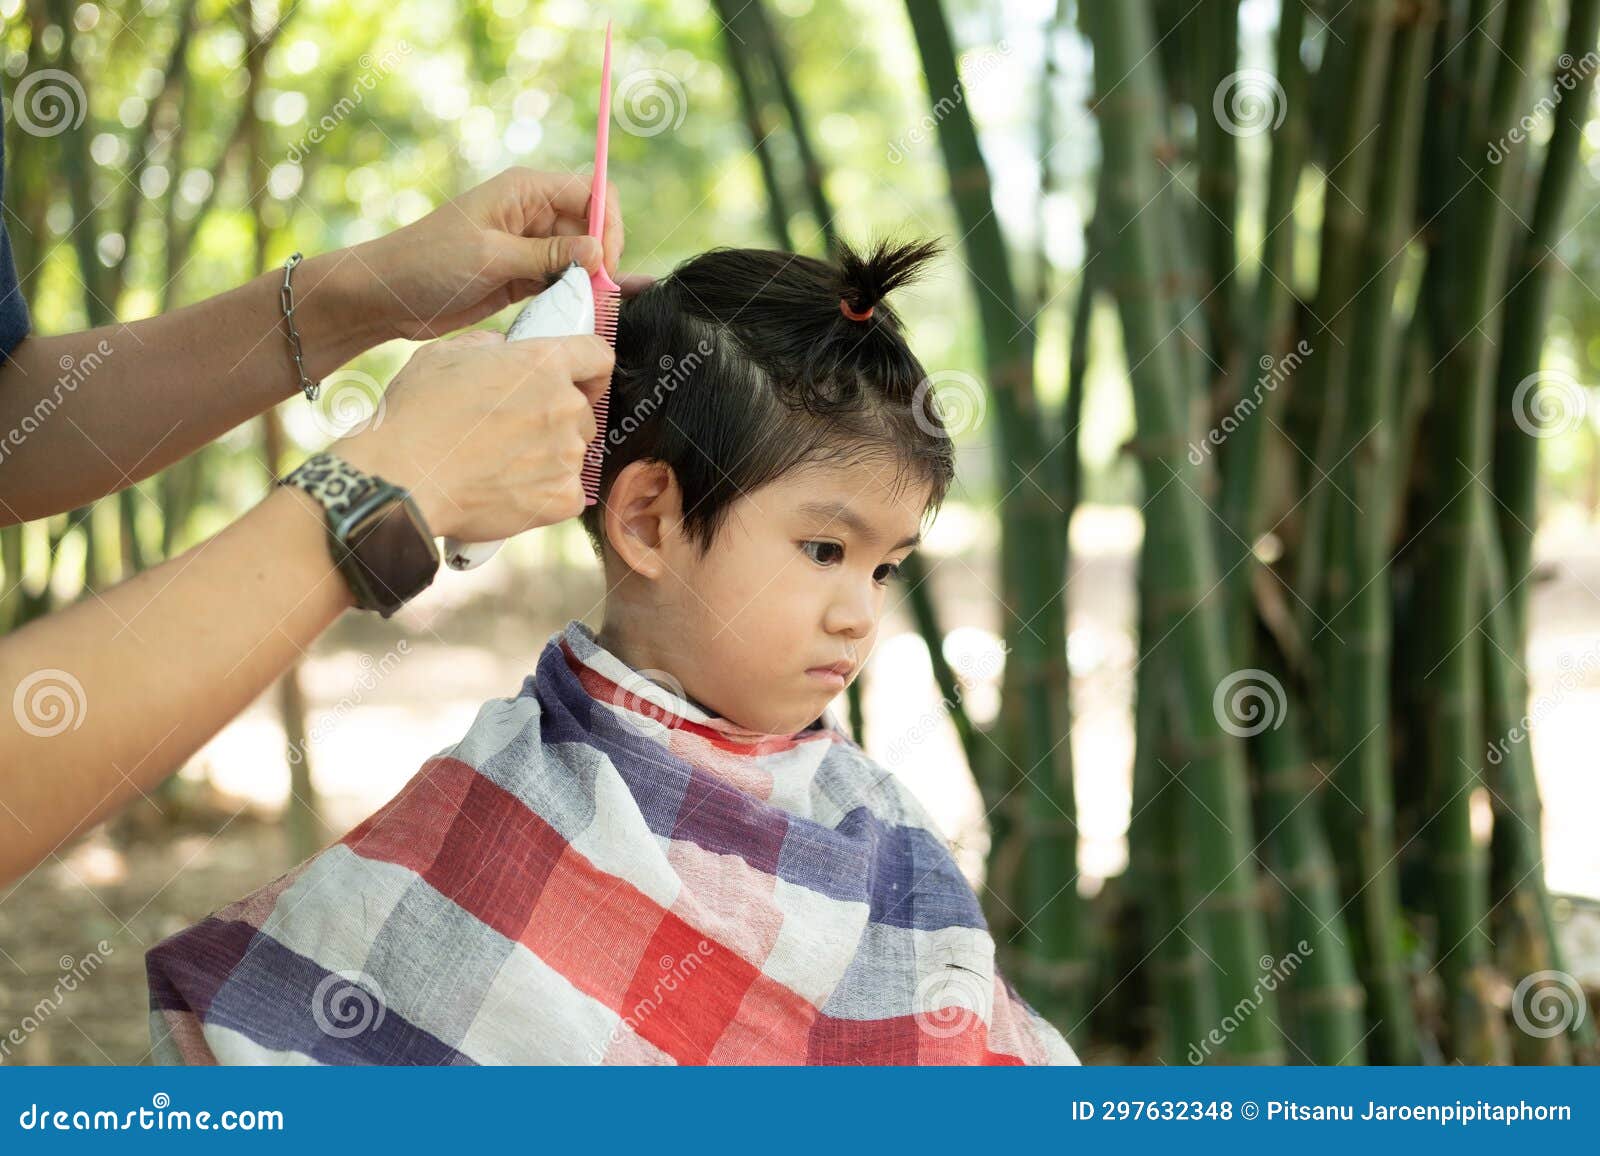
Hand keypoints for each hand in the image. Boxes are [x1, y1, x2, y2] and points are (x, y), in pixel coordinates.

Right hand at [336, 329, 614, 538]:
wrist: (404, 480)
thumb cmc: (415, 415)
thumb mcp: (442, 356)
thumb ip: (484, 345)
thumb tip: (500, 347)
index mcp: (543, 363)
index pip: (598, 356)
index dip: (589, 369)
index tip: (578, 382)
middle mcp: (565, 405)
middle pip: (582, 412)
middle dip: (557, 419)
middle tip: (514, 432)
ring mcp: (567, 455)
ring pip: (573, 454)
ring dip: (548, 458)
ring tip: (501, 465)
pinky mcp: (563, 498)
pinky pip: (568, 493)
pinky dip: (544, 496)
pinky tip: (510, 493)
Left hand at [348, 167, 631, 340]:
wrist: (388, 295)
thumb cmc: (428, 262)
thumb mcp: (491, 257)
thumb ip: (547, 255)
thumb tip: (600, 252)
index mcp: (525, 190)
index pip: (593, 192)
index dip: (608, 225)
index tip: (605, 263)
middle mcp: (533, 213)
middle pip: (593, 227)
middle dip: (602, 259)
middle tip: (598, 294)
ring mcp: (530, 246)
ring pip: (582, 258)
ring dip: (590, 281)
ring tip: (591, 308)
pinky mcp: (524, 276)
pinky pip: (563, 282)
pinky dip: (574, 296)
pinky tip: (583, 312)